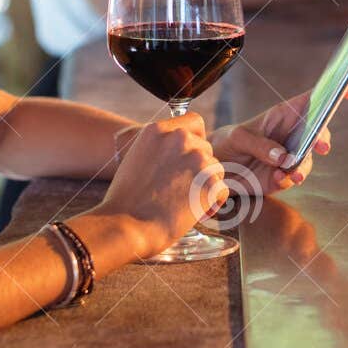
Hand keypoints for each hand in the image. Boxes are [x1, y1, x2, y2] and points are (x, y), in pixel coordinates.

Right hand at [87, 112, 221, 256]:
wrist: (126, 226)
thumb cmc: (126, 201)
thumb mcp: (137, 159)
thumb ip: (160, 149)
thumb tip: (179, 152)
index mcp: (158, 130)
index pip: (195, 122)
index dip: (196, 140)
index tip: (190, 157)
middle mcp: (179, 138)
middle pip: (206, 148)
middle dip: (199, 168)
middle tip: (182, 190)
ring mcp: (196, 158)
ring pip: (215, 169)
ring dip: (205, 186)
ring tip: (183, 204)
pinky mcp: (209, 181)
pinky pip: (221, 191)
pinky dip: (212, 204)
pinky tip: (193, 213)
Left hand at [210, 85, 347, 193]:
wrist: (216, 169)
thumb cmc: (227, 143)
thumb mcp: (238, 138)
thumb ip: (258, 144)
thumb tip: (282, 156)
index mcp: (283, 115)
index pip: (312, 101)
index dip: (332, 92)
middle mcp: (292, 135)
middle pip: (318, 132)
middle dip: (323, 138)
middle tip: (321, 146)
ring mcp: (290, 156)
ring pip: (309, 159)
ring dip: (303, 166)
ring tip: (291, 173)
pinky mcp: (284, 176)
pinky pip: (294, 178)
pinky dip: (289, 179)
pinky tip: (279, 178)